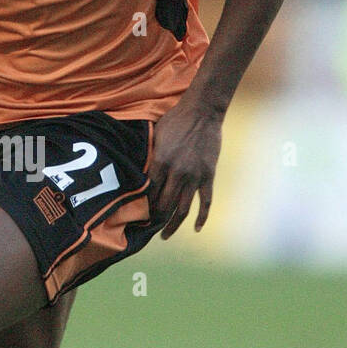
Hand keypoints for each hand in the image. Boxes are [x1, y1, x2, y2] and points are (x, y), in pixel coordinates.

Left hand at [147, 98, 222, 238]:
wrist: (202, 112)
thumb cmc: (175, 121)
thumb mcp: (155, 138)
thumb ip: (149, 159)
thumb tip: (138, 175)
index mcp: (160, 163)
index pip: (149, 194)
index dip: (143, 209)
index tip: (137, 219)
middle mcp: (177, 173)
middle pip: (164, 206)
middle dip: (154, 221)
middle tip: (148, 230)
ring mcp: (194, 176)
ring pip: (182, 209)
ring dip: (173, 226)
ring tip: (166, 235)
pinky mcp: (208, 176)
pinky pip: (205, 202)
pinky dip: (201, 217)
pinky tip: (196, 228)